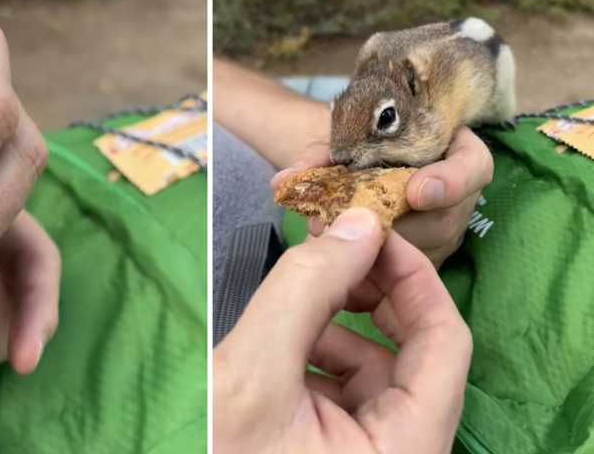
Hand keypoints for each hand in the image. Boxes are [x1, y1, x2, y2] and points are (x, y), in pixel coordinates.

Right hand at [214, 208, 471, 453]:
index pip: (446, 344)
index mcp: (403, 451)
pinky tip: (284, 339)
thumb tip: (358, 224)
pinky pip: (347, 388)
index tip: (375, 232)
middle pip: (416, 354)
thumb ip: (308, 288)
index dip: (415, 278)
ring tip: (295, 299)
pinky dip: (319, 351)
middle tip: (335, 249)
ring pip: (378, 368)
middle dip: (375, 295)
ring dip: (340, 322)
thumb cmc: (209, 453)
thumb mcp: (254, 369)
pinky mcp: (338, 450)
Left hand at [271, 127, 493, 267]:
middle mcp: (456, 198)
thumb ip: (319, 156)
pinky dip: (362, 272)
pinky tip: (329, 268)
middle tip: (333, 219)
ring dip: (369, 249)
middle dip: (387, 223)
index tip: (417, 192)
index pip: (475, 167)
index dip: (452, 181)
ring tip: (321, 235)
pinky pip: (401, 276)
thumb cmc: (361, 144)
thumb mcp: (344, 140)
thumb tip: (285, 181)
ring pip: (419, 252)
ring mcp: (441, 234)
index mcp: (452, 152)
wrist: (358, 163)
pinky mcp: (422, 263)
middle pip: (442, 219)